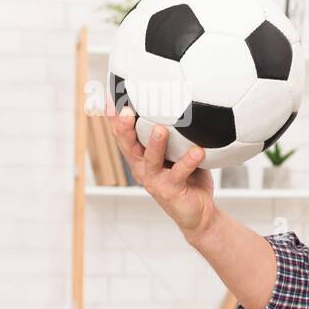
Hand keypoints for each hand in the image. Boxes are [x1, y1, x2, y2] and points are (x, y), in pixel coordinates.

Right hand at [106, 97, 215, 236]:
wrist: (199, 212)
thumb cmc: (188, 179)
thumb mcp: (177, 153)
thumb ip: (175, 134)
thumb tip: (183, 104)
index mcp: (140, 157)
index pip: (122, 134)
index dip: (113, 117)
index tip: (108, 96)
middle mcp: (142, 168)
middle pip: (128, 146)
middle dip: (124, 128)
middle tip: (127, 110)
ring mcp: (154, 180)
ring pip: (150, 160)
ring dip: (155, 144)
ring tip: (161, 129)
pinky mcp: (170, 190)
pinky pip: (179, 173)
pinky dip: (189, 161)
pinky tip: (198, 151)